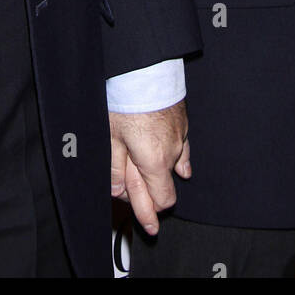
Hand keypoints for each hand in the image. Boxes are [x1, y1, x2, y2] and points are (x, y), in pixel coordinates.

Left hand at [109, 99, 189, 234]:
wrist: (145, 69)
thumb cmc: (127, 101)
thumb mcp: (111, 137)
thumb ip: (115, 168)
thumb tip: (117, 190)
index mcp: (154, 162)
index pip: (160, 200)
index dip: (150, 213)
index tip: (149, 225)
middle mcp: (172, 153)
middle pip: (167, 187)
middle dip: (151, 194)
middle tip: (135, 194)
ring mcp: (180, 137)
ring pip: (175, 167)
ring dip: (161, 173)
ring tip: (147, 174)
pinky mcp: (182, 123)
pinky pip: (183, 150)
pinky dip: (178, 160)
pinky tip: (178, 167)